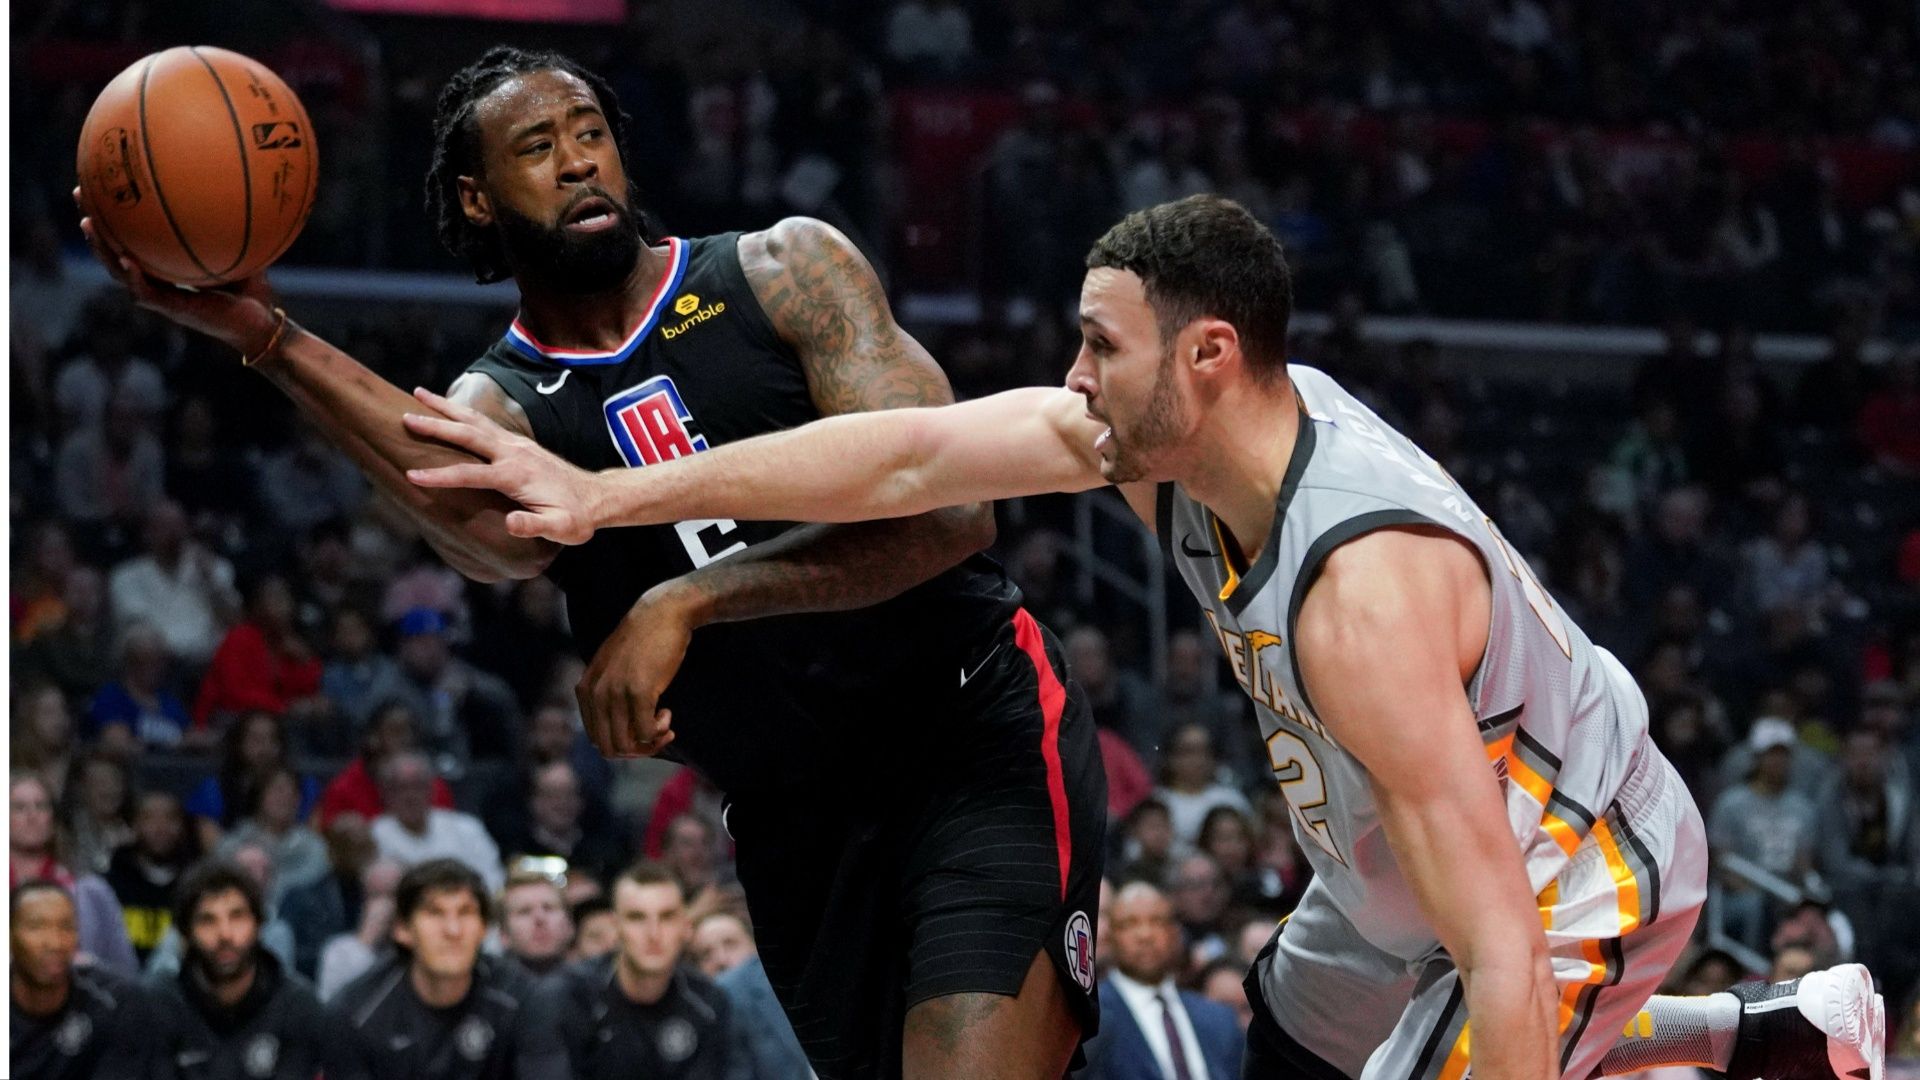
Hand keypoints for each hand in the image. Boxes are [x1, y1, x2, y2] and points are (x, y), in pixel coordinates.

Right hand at [73, 187, 280, 355]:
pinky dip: (134, 277)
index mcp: (166, 266)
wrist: (260, 326)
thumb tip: (236, 184)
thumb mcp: (240, 248)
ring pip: (119, 271)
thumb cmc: (252, 290)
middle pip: (114, 248)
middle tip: (80, 194)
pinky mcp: (172, 310)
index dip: (115, 215)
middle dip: (96, 222)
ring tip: (88, 223)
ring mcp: (161, 296)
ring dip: (102, 249)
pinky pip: (145, 292)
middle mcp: (157, 279)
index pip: (132, 238)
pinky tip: (127, 261)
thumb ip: (232, 224)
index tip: (101, 186)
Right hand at [403, 387, 601, 544]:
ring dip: (446, 407)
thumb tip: (510, 523)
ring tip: (418, 393)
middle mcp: (514, 453)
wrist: (597, 498)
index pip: (471, 474)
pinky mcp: (518, 443)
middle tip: (404, 417)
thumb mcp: (561, 528)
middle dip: (436, 425)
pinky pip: (485, 424)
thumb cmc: (576, 518)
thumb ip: (535, 526)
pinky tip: (449, 409)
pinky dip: (463, 413)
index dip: (441, 476)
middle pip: (468, 434)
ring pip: (475, 421)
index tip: (412, 475)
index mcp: (516, 475)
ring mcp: (516, 445)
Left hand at [576, 583, 699, 758]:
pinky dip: (660, 732)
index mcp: (585, 689)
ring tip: (665, 725)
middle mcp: (596, 693)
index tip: (641, 732)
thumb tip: (618, 729)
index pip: (595, 739)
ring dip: (650, 743)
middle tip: (656, 737)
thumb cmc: (643, 641)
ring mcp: (616, 693)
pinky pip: (647, 733)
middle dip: (635, 751)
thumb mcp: (612, 667)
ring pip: (627, 745)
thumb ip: (605, 692)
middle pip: (609, 748)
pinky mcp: (639, 692)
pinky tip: (668, 713)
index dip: (621, 744)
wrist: (662, 613)